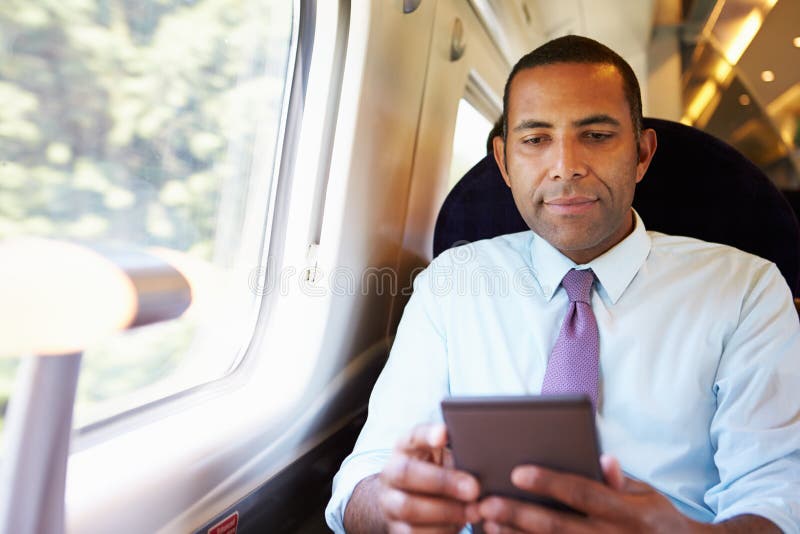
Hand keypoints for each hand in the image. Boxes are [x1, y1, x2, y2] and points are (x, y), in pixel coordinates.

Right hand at [378, 423, 480, 532]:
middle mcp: (391, 474)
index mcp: (405, 449)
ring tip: (474, 511)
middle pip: (406, 473)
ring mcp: (389, 503)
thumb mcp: (443, 460)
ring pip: (409, 508)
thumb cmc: (436, 475)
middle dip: (442, 482)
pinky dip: (442, 531)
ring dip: (446, 512)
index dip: (427, 435)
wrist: (409, 504)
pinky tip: (460, 525)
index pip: (412, 436)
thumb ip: (457, 456)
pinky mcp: (396, 530)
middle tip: (473, 489)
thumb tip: (481, 458)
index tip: (444, 434)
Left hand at [478, 455, 707, 533]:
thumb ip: (619, 480)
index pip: (582, 493)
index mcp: (626, 513)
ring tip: (486, 523)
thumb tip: (604, 458)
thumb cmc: (656, 520)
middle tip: (487, 503)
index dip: (549, 482)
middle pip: (557, 526)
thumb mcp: (647, 495)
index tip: (517, 471)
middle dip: (519, 514)